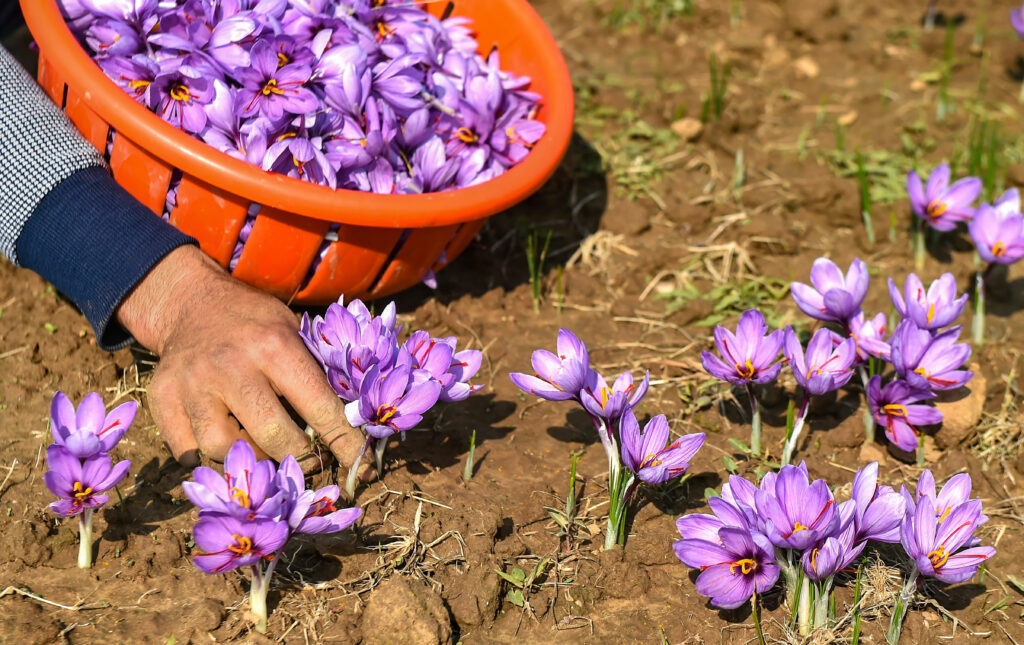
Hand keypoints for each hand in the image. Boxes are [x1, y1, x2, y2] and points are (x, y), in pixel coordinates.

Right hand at [116, 245, 368, 475]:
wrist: (191, 302)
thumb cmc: (256, 324)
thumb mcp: (294, 332)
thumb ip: (318, 374)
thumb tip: (354, 427)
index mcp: (273, 345)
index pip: (319, 407)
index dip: (344, 443)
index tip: (361, 469)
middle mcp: (230, 365)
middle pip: (272, 436)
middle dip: (298, 458)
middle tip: (308, 460)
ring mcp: (191, 383)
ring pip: (223, 449)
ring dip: (249, 457)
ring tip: (259, 444)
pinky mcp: (161, 398)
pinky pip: (187, 450)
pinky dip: (206, 456)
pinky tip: (223, 439)